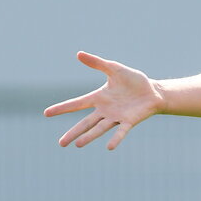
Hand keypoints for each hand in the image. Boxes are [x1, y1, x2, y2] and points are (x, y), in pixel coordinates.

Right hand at [43, 51, 164, 149]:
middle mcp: (105, 110)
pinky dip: (116, 138)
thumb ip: (97, 63)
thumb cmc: (134, 81)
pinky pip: (121, 131)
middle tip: (61, 143)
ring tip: (77, 145)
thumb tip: (79, 53)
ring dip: (89, 136)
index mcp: (99, 98)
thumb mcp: (114, 69)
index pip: (77, 103)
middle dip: (73, 132)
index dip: (62, 108)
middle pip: (86, 123)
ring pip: (99, 129)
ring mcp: (116, 117)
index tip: (46, 113)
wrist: (153, 91)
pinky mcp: (129, 121)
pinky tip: (109, 147)